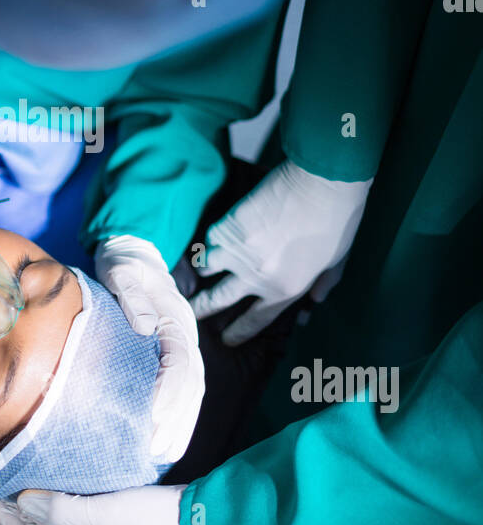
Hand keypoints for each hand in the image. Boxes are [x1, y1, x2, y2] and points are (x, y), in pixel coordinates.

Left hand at [0, 485, 197, 524]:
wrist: (195, 520)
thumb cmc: (145, 523)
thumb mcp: (98, 515)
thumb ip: (55, 509)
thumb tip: (21, 500)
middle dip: (10, 511)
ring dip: (29, 507)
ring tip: (5, 479)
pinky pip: (64, 522)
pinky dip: (49, 506)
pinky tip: (36, 486)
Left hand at [95, 235, 203, 459]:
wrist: (133, 256)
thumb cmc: (122, 265)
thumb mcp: (121, 270)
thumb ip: (131, 293)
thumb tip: (148, 326)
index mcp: (175, 319)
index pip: (180, 361)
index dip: (170, 392)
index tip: (155, 418)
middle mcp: (184, 337)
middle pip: (191, 385)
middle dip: (177, 419)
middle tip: (156, 450)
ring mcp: (182, 348)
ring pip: (190, 393)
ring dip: (180, 425)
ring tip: (163, 455)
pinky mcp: (172, 357)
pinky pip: (182, 392)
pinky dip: (177, 418)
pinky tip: (165, 441)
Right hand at [193, 159, 372, 344]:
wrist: (321, 184)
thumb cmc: (336, 223)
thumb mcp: (336, 262)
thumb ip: (322, 285)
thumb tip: (313, 303)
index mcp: (285, 289)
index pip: (256, 319)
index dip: (239, 332)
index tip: (226, 340)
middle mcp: (256, 276)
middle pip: (218, 300)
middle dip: (200, 309)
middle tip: (188, 312)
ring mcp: (238, 252)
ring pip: (206, 267)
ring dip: (205, 267)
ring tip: (203, 266)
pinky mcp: (228, 227)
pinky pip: (211, 239)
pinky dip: (214, 238)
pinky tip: (220, 234)